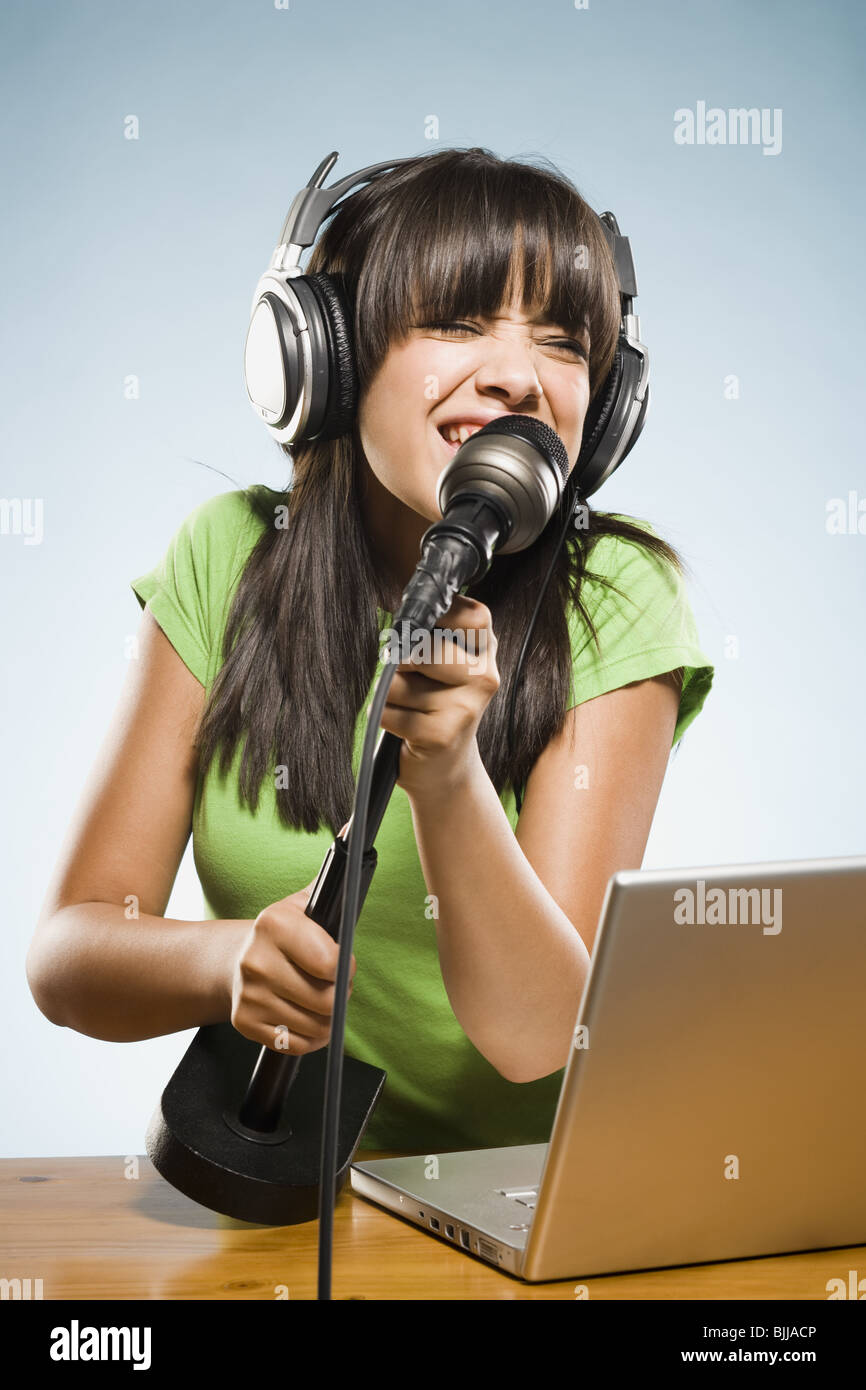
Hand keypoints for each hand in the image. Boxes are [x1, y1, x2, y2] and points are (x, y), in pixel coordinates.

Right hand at [229, 873, 356, 1054]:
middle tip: (334, 986)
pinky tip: (306, 1018)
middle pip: (325, 1000)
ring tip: (320, 1000)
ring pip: (314, 1025)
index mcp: (273, 924)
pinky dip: (310, 1037)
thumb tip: (351, 833)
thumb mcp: (302, 904)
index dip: (345, 968)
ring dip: (327, 1020)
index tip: (343, 964)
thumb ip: (330, 881)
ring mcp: (248, 993)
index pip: (330, 963)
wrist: (231, 960)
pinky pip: (296, 1044)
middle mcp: (256, 959)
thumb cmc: (281, 934)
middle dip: (340, 996)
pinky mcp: (244, 1021)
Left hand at [379, 595, 499, 800]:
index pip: (471, 616)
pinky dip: (383, 717)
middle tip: (410, 680)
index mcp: (486, 651)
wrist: (446, 769)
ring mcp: (465, 708)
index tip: (419, 631)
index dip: (438, 617)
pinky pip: (387, 711)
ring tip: (409, 707)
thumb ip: (431, 636)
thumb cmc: (436, 706)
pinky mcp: (442, 735)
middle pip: (421, 648)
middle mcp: (484, 677)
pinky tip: (402, 727)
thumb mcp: (444, 664)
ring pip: (397, 680)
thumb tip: (399, 628)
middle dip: (400, 662)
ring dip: (389, 693)